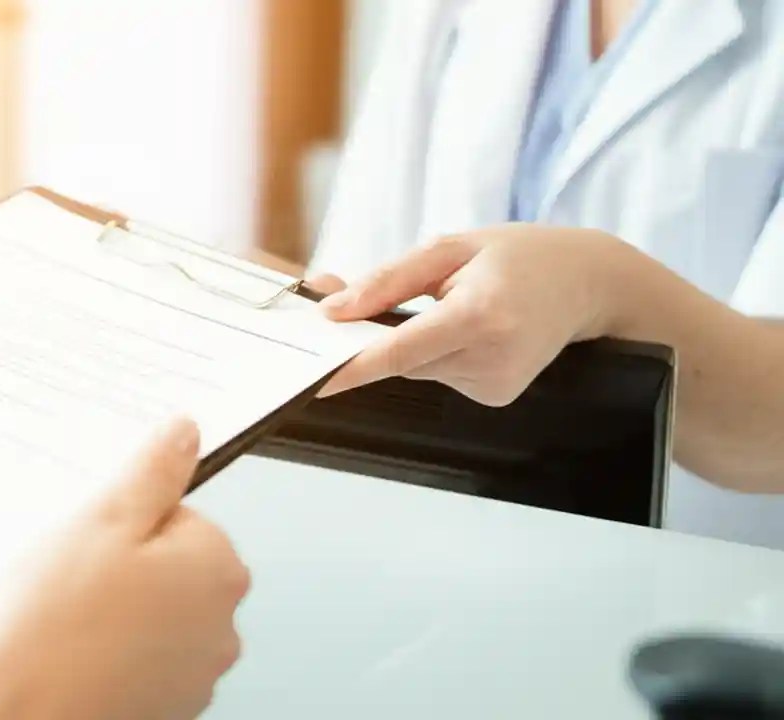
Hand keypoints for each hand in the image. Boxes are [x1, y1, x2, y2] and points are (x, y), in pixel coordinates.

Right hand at [0, 419, 249, 719]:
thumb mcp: (100, 522)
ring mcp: (196, 671)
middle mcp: (221, 624)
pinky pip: (144, 656)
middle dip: (127, 566)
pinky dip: (115, 651)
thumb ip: (153, 473)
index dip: (126, 523)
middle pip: (173, 565)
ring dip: (119, 610)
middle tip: (75, 580)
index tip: (94, 542)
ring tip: (70, 619)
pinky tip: (76, 652)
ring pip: (156, 612)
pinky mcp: (167, 703)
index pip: (181, 514)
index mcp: (217, 569)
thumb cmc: (53, 631)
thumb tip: (184, 433)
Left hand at [316, 225, 642, 405]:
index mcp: (480, 314)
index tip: (316, 379)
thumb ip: (387, 281)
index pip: (401, 351)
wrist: (589, 283)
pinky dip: (440, 354)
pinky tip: (473, 330)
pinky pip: (442, 376)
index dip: (353, 367)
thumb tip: (333, 309)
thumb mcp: (450, 248)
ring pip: (419, 370)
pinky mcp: (497, 397)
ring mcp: (497, 384)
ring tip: (456, 307)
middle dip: (377, 337)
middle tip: (375, 306)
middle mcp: (491, 357)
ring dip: (416, 343)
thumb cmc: (520, 257)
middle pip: (402, 361)